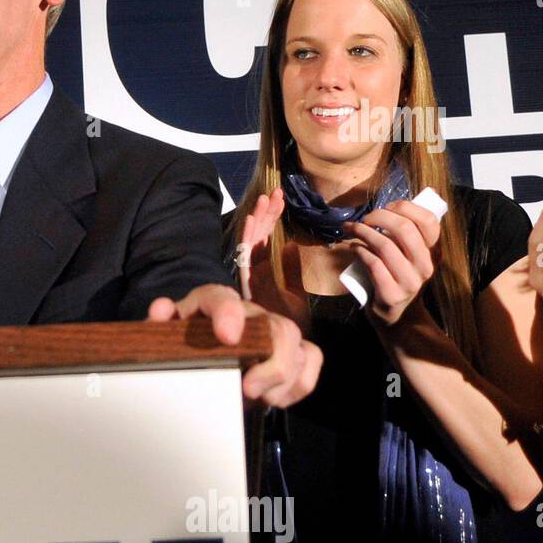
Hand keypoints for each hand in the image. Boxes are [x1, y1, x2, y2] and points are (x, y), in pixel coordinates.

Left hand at [148, 283, 322, 407]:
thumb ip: (160, 325)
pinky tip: (275, 399)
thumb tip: (160, 310)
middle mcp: (251, 312)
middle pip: (277, 327)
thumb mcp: (167, 336)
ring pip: (296, 346)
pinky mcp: (294, 349)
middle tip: (249, 389)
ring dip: (282, 380)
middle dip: (271, 362)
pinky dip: (300, 383)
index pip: (222, 298)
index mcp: (214, 303)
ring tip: (258, 399)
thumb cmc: (188, 343)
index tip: (227, 338)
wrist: (207, 353)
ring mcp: (275, 329)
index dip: (228, 315)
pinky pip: (312, 358)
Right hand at [236, 188, 309, 327]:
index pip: (267, 239)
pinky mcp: (247, 286)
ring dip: (258, 220)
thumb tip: (294, 246)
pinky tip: (251, 220)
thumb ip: (292, 271)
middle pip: (258, 238)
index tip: (281, 199)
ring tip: (266, 199)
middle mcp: (254, 274)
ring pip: (250, 244)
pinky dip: (247, 239)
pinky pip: (245, 259)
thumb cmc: (288, 326)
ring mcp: (249, 279)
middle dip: (266, 214)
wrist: (283, 351)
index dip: (272, 218)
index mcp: (265, 273)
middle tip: (276, 192)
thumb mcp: (297, 293)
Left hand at [345, 199, 440, 325]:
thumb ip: (408, 236)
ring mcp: (410, 281)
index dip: (406, 207)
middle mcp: (426, 266)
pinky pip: (373, 264)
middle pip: (404, 229)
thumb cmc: (400, 278)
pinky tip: (353, 247)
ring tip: (352, 229)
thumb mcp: (411, 257)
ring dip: (363, 232)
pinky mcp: (391, 293)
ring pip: (385, 245)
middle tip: (365, 218)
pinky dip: (360, 251)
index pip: (429, 220)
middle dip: (380, 216)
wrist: (398, 317)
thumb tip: (390, 206)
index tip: (387, 206)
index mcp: (434, 252)